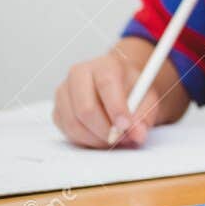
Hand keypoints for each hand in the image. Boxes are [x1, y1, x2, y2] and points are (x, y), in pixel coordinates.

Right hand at [53, 40, 179, 147]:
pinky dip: (86, 140)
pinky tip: (101, 136)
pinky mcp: (57, 110)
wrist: (116, 82)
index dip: (117, 109)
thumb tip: (138, 134)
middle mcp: (79, 75)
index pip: (107, 85)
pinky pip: (68, 132)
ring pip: (75, 124)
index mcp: (104, 65)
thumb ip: (145, 113)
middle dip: (106, 130)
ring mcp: (64, 92)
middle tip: (122, 138)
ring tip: (114, 139)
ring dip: (96, 138)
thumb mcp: (147, 95)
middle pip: (86, 109)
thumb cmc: (131, 86)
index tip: (126, 126)